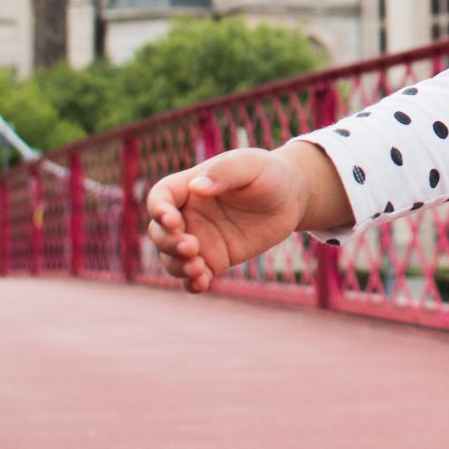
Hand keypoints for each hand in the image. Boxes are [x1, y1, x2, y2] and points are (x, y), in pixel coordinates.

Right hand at [144, 147, 306, 293]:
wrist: (290, 197)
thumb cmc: (266, 173)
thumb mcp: (248, 165)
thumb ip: (223, 173)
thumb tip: (196, 187)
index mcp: (189, 186)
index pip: (160, 198)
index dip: (158, 210)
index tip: (172, 221)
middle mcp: (189, 215)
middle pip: (159, 233)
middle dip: (168, 243)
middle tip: (192, 247)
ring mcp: (200, 239)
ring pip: (172, 258)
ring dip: (178, 266)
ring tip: (199, 269)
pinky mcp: (215, 259)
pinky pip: (194, 276)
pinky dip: (192, 283)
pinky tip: (202, 283)